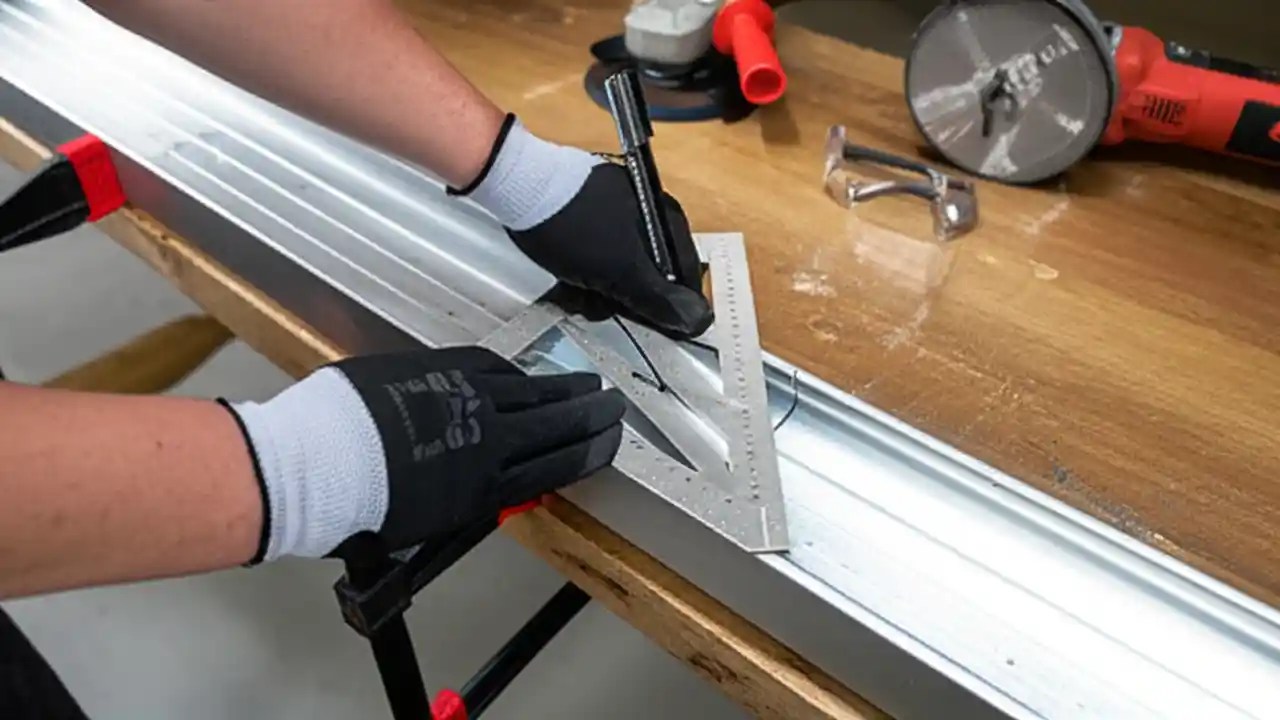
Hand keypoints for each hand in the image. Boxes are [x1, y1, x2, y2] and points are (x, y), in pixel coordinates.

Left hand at [222, 347, 624, 561]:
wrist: (315, 465)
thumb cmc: (359, 505)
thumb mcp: (428, 523)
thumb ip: (469, 501)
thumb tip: (490, 490)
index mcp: (486, 485)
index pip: (554, 465)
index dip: (587, 452)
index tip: (609, 441)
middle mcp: (486, 440)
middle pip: (553, 424)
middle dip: (590, 414)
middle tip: (614, 405)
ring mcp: (464, 400)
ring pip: (528, 391)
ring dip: (563, 388)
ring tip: (587, 383)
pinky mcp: (438, 370)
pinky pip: (489, 367)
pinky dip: (514, 373)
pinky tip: (525, 374)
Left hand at [453, 114, 713, 338]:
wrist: (518, 184)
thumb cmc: (575, 225)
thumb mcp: (620, 270)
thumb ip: (658, 298)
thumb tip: (698, 320)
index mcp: (665, 219)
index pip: (687, 274)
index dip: (676, 307)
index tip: (660, 329)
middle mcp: (647, 212)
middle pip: (654, 273)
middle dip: (630, 299)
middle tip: (607, 308)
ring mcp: (617, 211)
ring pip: (623, 268)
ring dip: (604, 291)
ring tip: (580, 295)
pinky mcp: (589, 213)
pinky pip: (599, 255)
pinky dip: (587, 273)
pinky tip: (569, 281)